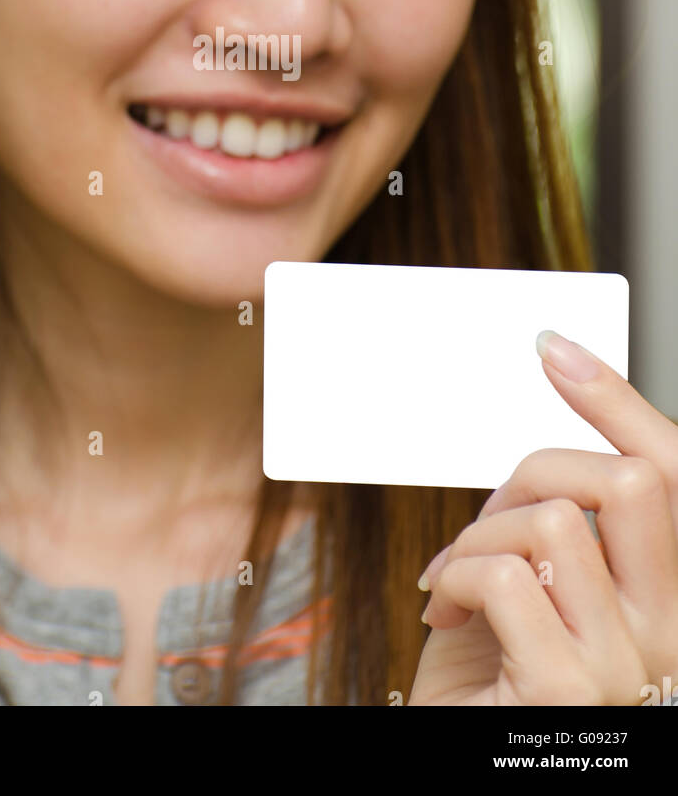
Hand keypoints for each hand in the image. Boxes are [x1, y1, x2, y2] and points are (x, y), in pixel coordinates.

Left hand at [407, 330, 677, 705]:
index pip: (674, 477)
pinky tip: (447, 607)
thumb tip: (544, 416)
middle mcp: (667, 638)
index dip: (618, 400)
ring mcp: (623, 670)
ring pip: (553, 520)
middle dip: (538, 470)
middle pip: (631, 484)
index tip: (554, 348)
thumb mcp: (538, 585)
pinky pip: (503, 575)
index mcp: (667, 602)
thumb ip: (561, 524)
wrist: (451, 755)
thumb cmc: (489, 675)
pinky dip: (455, 574)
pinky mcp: (561, 693)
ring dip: (482, 531)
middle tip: (490, 515)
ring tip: (459, 573)